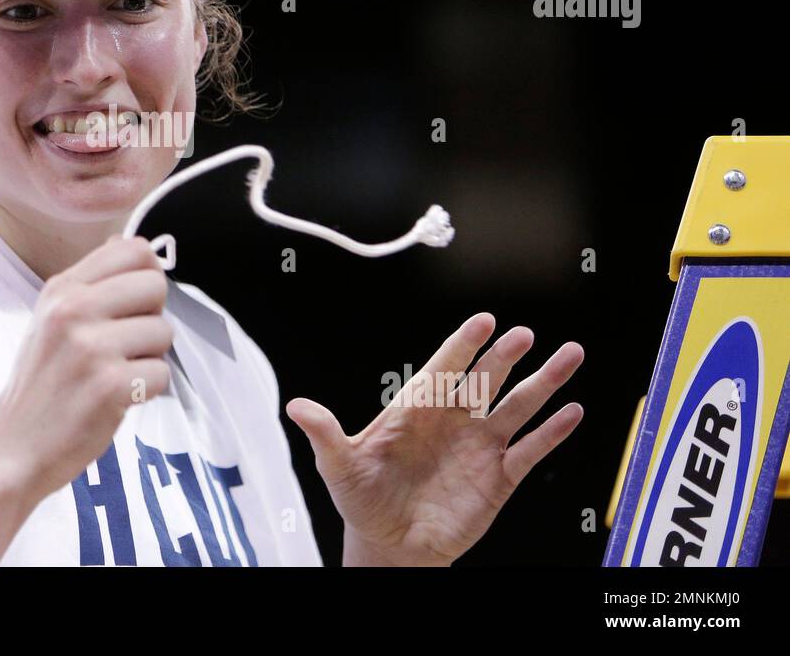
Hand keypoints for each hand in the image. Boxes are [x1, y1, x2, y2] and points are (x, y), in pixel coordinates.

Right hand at [0, 234, 173, 502]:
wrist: (14, 446)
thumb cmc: (40, 384)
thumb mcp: (51, 318)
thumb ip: (91, 283)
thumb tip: (132, 245)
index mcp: (62, 290)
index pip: (132, 250)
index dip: (146, 274)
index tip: (135, 300)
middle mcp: (74, 310)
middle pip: (155, 286)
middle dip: (151, 318)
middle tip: (125, 345)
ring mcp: (92, 347)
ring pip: (164, 332)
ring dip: (150, 358)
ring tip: (116, 373)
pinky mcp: (111, 386)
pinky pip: (162, 374)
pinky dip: (147, 391)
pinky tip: (117, 398)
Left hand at [285, 312, 583, 565]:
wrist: (389, 546)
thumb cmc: (362, 499)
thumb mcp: (339, 466)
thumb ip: (325, 434)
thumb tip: (296, 407)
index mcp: (417, 409)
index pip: (443, 368)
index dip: (463, 345)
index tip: (484, 321)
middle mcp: (453, 420)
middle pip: (484, 380)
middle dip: (503, 357)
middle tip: (523, 334)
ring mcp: (478, 446)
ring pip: (517, 407)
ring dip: (543, 383)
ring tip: (569, 354)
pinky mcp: (498, 478)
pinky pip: (530, 450)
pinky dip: (552, 433)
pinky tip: (573, 412)